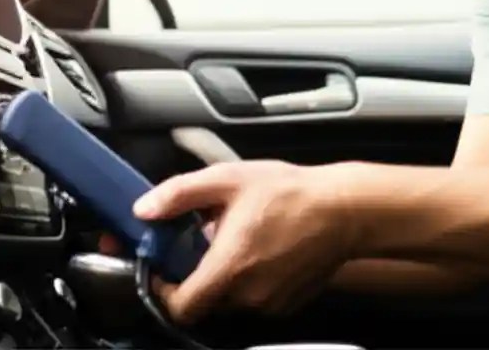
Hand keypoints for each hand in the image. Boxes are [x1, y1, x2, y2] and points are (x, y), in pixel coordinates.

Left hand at [133, 160, 358, 323]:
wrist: (345, 209)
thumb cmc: (288, 192)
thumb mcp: (226, 180)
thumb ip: (179, 195)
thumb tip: (143, 210)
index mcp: (228, 269)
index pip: (180, 308)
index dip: (163, 292)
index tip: (162, 269)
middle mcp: (248, 296)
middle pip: (205, 301)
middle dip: (198, 275)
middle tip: (204, 242)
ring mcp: (271, 304)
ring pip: (232, 300)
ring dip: (227, 276)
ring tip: (239, 240)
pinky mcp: (290, 304)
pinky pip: (257, 299)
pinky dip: (252, 281)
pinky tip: (263, 249)